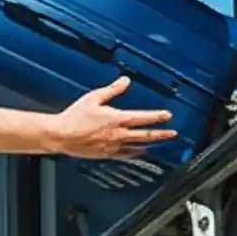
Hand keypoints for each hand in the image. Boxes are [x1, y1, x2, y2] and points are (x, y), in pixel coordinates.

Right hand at [46, 76, 176, 158]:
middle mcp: (119, 134)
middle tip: (173, 134)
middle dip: (161, 134)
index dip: (157, 117)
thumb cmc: (76, 115)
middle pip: (146, 135)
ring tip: (159, 144)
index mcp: (118, 119)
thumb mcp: (94, 97)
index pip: (143, 118)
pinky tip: (138, 152)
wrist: (62, 135)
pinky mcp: (106, 154)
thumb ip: (113, 89)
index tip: (168, 115)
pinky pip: (125, 155)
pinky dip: (134, 153)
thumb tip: (126, 80)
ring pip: (137, 146)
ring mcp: (113, 146)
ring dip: (150, 144)